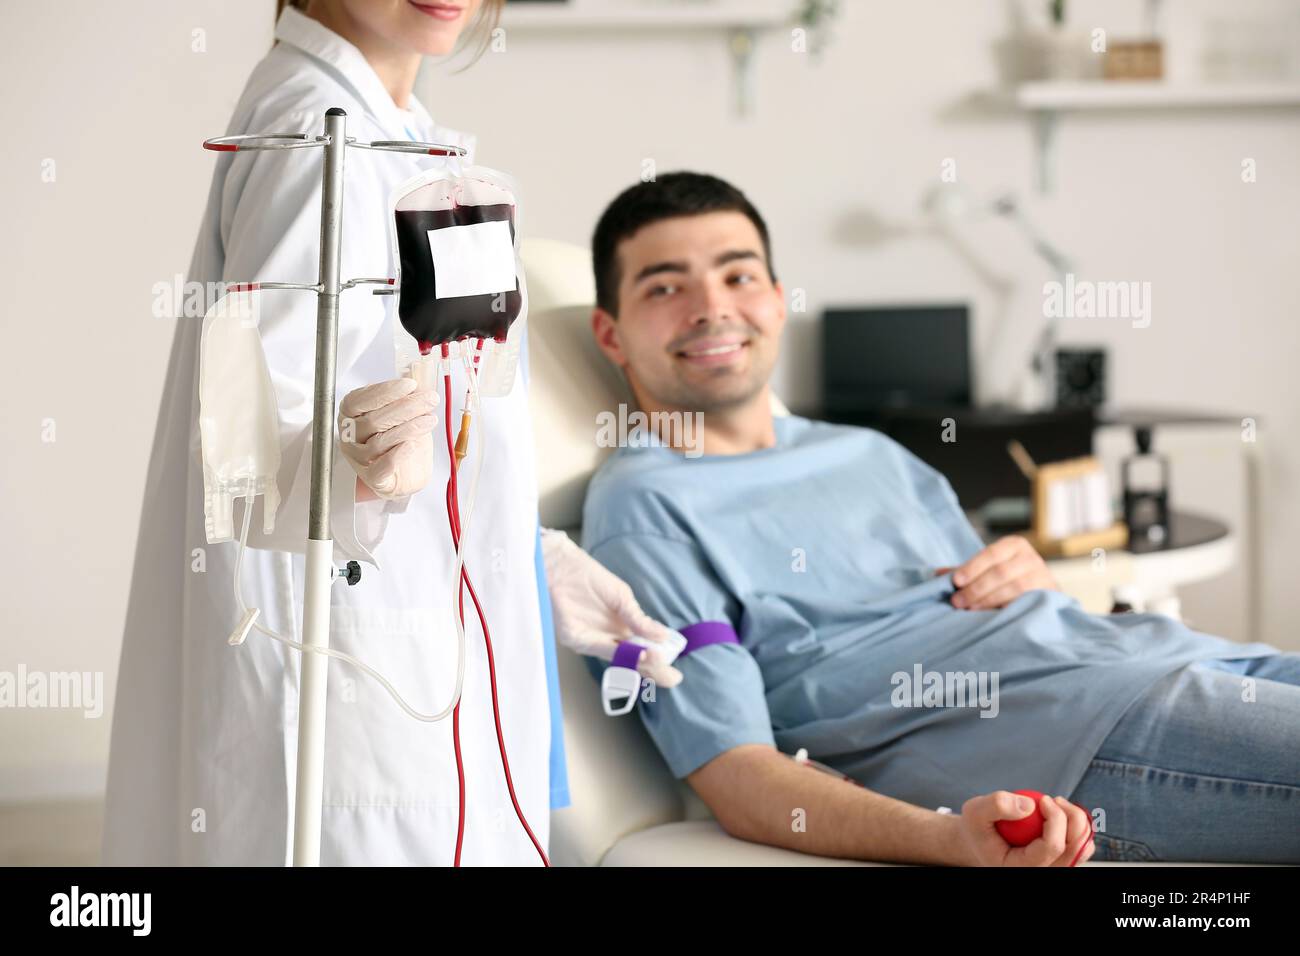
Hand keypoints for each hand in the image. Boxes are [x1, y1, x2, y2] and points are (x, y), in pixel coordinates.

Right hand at [338, 378, 436, 499]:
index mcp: (351, 413)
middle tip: (430, 399)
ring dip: (409, 428)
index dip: (385, 391)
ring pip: (379, 442)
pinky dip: (398, 455)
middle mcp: (350, 436)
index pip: (359, 400)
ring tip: (430, 419)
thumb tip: (419, 372)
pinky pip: (381, 467)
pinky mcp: (373, 478)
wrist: (404, 471)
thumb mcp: (402, 410)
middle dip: (405, 408)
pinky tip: (413, 445)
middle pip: (373, 421)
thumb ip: (406, 393)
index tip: (411, 385)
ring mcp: (358, 459)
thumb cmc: (399, 436)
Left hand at [541, 529, 683, 687]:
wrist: (562, 564)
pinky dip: (621, 653)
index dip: (657, 664)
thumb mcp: (622, 597)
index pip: (640, 653)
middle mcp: (605, 639)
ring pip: (618, 660)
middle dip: (653, 671)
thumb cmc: (590, 578)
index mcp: (618, 630)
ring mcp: (590, 641)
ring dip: (640, 663)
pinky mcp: (575, 638)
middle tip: (672, 678)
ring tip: (660, 663)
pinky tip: (639, 653)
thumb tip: (663, 637)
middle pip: (632, 662)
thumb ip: (639, 620)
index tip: (675, 673)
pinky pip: (602, 648)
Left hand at [936, 535, 1056, 609]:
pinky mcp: (1049, 596)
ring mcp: (1043, 576)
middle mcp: (1031, 558)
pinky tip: (991, 617)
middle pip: (1001, 573)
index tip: (956, 581)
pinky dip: (1007, 610)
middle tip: (957, 601)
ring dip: (988, 601)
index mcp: (1014, 545)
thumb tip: (936, 575)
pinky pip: (1026, 604)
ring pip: (1014, 589)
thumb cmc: (1007, 577)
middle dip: (976, 588)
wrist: (1042, 591)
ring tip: (969, 609)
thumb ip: (965, 571)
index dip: (972, 568)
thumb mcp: (988, 568)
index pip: (991, 554)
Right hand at [956, 791, 1095, 865]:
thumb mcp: (975, 811)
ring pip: (1082, 847)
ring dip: (1077, 821)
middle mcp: (1040, 872)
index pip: (1051, 847)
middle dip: (1072, 818)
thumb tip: (1029, 805)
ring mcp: (1052, 868)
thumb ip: (997, 804)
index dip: (1055, 819)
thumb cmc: (978, 828)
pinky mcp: (1060, 860)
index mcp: (1020, 867)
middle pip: (1074, 848)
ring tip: (1058, 805)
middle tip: (1054, 800)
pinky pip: (1082, 845)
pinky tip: (1061, 813)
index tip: (1043, 800)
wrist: (980, 839)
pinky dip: (1077, 826)